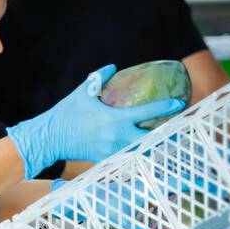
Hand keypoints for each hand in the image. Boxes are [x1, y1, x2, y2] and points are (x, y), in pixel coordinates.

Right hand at [5, 65, 183, 179]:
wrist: (50, 138)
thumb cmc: (66, 114)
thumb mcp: (83, 91)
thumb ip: (100, 77)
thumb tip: (113, 68)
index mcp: (115, 118)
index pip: (148, 112)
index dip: (166, 107)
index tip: (179, 102)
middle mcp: (118, 137)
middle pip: (151, 137)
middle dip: (166, 132)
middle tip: (177, 126)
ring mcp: (112, 151)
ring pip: (141, 150)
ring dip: (152, 144)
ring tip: (164, 138)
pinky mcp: (105, 160)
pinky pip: (126, 157)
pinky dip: (135, 153)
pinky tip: (142, 150)